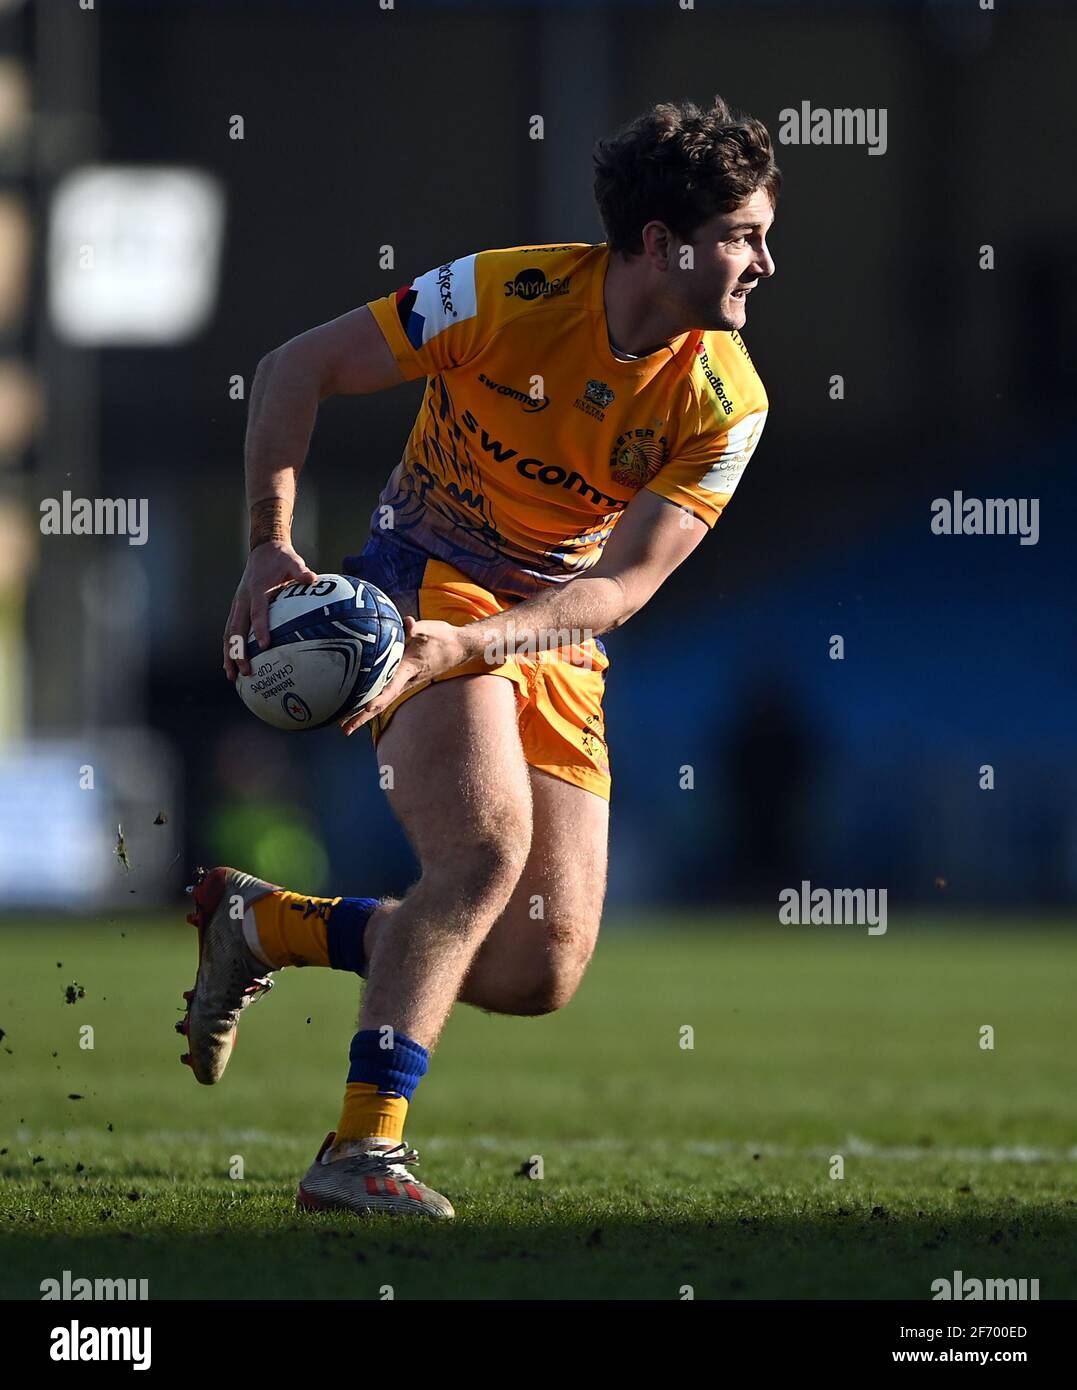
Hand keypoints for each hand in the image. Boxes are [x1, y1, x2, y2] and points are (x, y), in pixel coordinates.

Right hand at [223, 541, 317, 678]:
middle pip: (237, 629)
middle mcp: (243, 599)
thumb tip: (312, 578)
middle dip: (239, 651)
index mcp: (257, 590)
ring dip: (229, 655)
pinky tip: (231, 665)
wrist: (263, 549)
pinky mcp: (236, 609)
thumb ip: (300, 571)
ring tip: (232, 676)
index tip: (266, 646)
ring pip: (229, 633)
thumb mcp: (292, 561)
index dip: (261, 628)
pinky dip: (229, 648)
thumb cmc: (281, 559)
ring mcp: (237, 605)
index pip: (258, 612)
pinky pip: (230, 631)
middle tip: (245, 671)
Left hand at [339, 616, 472, 733]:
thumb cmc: (444, 638)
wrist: (460, 647)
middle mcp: (407, 681)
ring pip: (382, 701)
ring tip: (345, 727)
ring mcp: (406, 682)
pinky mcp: (405, 679)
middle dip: (363, 717)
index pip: (392, 686)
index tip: (367, 708)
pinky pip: (385, 694)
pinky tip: (359, 706)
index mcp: (409, 669)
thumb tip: (407, 622)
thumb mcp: (430, 629)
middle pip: (382, 703)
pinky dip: (372, 703)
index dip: (380, 698)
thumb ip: (416, 627)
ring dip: (364, 715)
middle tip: (345, 730)